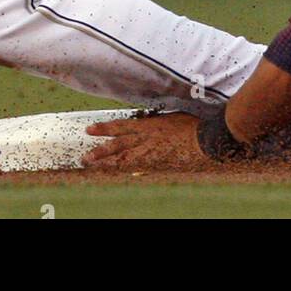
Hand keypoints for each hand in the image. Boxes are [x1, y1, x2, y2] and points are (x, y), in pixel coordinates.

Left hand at [83, 113, 206, 171]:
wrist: (205, 138)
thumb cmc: (191, 124)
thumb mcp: (169, 117)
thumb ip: (154, 123)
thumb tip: (144, 125)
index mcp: (149, 124)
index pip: (121, 126)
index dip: (104, 128)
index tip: (89, 129)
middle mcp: (147, 139)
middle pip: (119, 145)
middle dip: (101, 151)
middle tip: (85, 158)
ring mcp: (153, 153)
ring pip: (126, 159)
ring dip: (109, 163)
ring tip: (95, 166)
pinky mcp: (160, 164)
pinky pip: (141, 168)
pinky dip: (130, 170)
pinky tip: (120, 174)